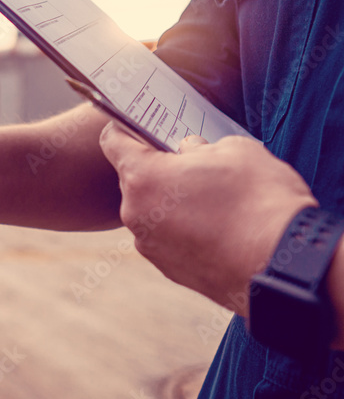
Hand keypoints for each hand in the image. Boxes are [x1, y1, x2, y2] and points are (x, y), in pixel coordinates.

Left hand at [98, 121, 316, 315]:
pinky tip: (217, 228)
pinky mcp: (169, 270)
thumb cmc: (260, 201)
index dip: (125, 130)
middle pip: (135, 180)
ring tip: (213, 201)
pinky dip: (184, 230)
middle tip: (194, 166)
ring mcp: (150, 246)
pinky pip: (167, 239)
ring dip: (172, 203)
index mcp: (143, 177)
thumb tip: (189, 152)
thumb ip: (200, 147)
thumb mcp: (234, 151)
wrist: (284, 266)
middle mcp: (136, 214)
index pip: (113, 142)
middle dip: (159, 170)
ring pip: (152, 212)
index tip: (141, 128)